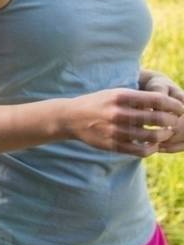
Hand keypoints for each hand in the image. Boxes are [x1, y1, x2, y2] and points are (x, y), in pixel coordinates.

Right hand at [66, 88, 183, 155]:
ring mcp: (115, 131)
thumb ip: (137, 98)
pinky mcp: (113, 145)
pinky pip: (141, 151)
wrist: (71, 117)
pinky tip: (153, 144)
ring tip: (166, 133)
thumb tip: (166, 103)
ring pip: (152, 137)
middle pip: (157, 119)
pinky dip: (152, 149)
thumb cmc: (99, 103)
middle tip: (175, 121)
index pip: (157, 99)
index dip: (173, 105)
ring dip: (164, 135)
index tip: (180, 108)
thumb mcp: (115, 93)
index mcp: (120, 96)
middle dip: (172, 121)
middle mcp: (118, 113)